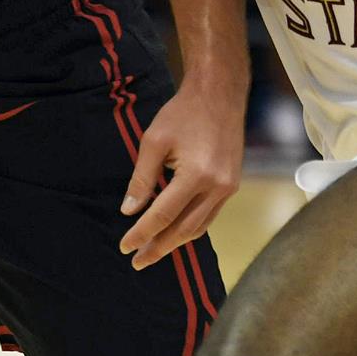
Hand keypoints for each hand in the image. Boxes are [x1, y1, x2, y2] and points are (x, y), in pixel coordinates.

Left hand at [118, 77, 244, 270]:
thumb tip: (129, 211)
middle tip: (137, 261)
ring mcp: (229, 188)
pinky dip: (190, 227)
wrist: (220, 94)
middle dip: (159, 247)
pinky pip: (209, 215)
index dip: (142, 233)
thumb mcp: (154, 141)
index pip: (163, 215)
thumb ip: (142, 179)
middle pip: (184, 230)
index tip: (124, 247)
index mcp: (197, 175)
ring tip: (152, 251)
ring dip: (175, 242)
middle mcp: (218, 187)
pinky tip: (174, 231)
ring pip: (199, 227)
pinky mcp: (232, 185)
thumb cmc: (183, 113)